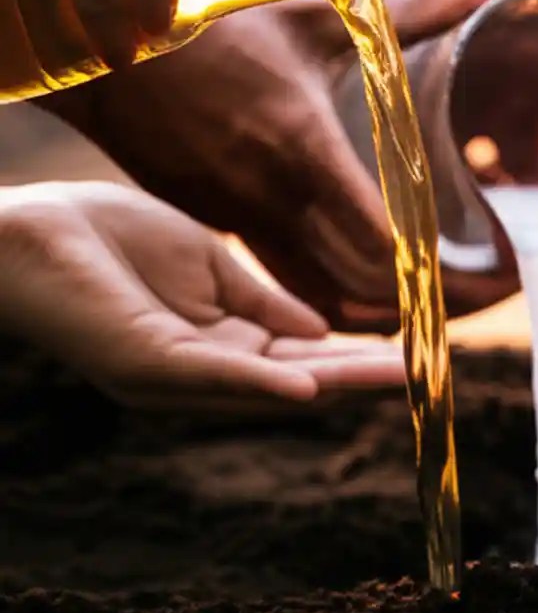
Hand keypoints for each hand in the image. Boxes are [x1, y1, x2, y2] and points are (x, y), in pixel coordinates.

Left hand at [0, 181, 404, 410]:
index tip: (408, 349)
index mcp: (219, 343)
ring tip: (395, 380)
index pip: (301, 354)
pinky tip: (311, 385)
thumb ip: (263, 298)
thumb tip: (323, 330)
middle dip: (360, 378)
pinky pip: (216, 375)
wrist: (27, 227)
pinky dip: (264, 381)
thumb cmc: (106, 238)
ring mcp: (175, 374)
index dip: (355, 354)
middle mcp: (202, 372)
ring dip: (335, 384)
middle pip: (298, 377)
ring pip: (269, 383)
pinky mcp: (146, 363)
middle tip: (422, 375)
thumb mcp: (209, 264)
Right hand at [38, 0, 537, 333]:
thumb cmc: (210, 23)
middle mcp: (270, 202)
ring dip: (388, 315)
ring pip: (324, 305)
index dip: (443, 274)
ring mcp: (240, 224)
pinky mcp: (222, 230)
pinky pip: (291, 289)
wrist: (104, 50)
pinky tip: (381, 289)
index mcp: (299, 151)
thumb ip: (402, 10)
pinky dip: (341, 302)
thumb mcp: (312, 11)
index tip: (498, 270)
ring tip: (448, 302)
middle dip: (436, 304)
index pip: (382, 247)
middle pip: (364, 294)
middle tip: (492, 291)